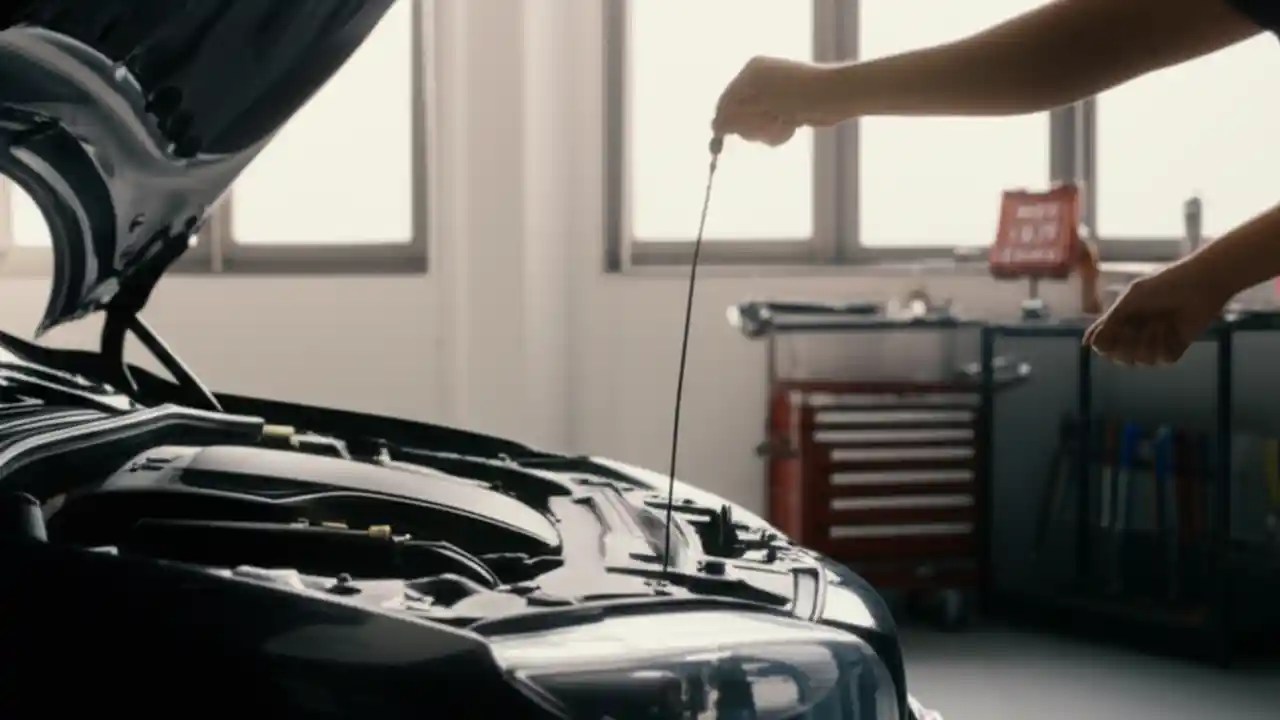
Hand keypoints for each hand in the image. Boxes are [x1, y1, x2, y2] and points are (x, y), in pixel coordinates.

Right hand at [712, 56, 833, 145]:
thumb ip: (734, 115)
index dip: (724, 119)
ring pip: (755, 126)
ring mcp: (773, 98)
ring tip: (784, 124)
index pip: (727, 99)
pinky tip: (792, 127)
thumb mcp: (761, 103)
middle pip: (739, 115)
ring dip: (767, 131)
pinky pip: (770, 129)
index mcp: (751, 72)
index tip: (722, 137)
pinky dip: (778, 133)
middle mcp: (760, 83)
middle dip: (752, 125)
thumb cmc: (797, 94)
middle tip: (767, 122)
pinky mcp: (785, 111)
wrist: (836, 96)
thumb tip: (715, 126)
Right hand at [1084, 261, 1229, 366]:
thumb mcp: (1131, 299)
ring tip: (1161, 324)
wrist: (1200, 285)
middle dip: (1127, 345)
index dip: (1104, 345)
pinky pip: (1162, 360)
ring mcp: (1155, 342)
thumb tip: (1089, 344)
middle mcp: (1136, 333)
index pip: (1103, 343)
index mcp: (1122, 320)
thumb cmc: (1164, 286)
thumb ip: (1110, 322)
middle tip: (1138, 329)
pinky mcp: (1174, 348)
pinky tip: (1174, 329)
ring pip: (1141, 360)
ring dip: (1149, 342)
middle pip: (1120, 357)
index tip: (1112, 336)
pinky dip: (1166, 345)